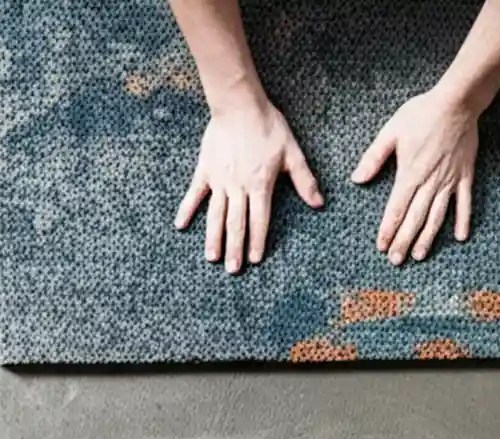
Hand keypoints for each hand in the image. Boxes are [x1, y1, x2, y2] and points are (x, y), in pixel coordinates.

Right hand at [174, 98, 322, 273]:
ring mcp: (219, 181)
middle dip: (235, 248)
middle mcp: (238, 187)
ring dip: (213, 238)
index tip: (255, 260)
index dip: (258, 241)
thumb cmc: (268, 126)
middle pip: (236, 224)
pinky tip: (180, 226)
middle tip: (232, 270)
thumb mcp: (292, 152)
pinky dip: (187, 210)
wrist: (239, 106)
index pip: (260, 220)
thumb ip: (304, 180)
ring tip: (211, 257)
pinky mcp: (205, 171)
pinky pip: (194, 195)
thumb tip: (319, 203)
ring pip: (216, 215)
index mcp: (261, 185)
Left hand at [352, 89, 479, 264]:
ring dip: (428, 237)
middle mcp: (430, 181)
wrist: (457, 102)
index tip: (382, 246)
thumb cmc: (422, 114)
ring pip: (438, 215)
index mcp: (409, 173)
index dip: (388, 229)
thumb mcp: (390, 132)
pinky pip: (464, 202)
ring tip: (419, 255)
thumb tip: (357, 179)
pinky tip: (460, 237)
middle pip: (415, 218)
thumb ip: (373, 158)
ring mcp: (450, 180)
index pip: (396, 209)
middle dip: (403, 241)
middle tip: (396, 260)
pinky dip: (462, 220)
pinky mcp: (465, 175)